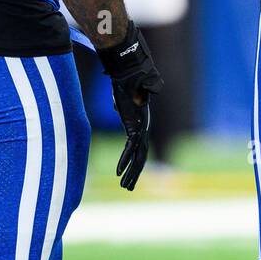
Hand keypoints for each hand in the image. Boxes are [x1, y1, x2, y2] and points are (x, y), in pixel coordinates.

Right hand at [97, 23, 163, 189]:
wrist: (129, 71)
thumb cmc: (125, 82)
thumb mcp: (122, 98)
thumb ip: (123, 104)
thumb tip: (119, 103)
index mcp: (139, 125)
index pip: (139, 149)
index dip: (134, 163)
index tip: (128, 175)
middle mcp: (142, 128)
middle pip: (141, 157)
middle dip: (135, 174)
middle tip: (128, 188)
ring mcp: (139, 128)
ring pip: (138, 156)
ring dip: (131, 173)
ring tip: (126, 187)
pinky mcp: (134, 125)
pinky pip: (131, 148)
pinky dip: (125, 161)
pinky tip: (119, 172)